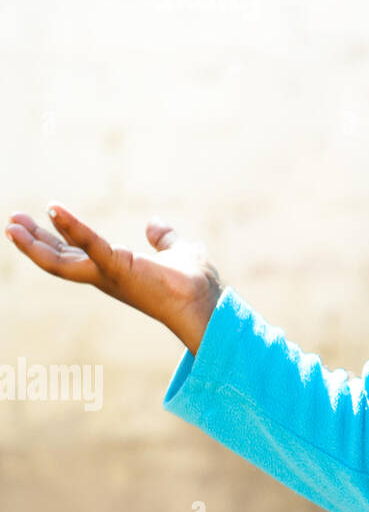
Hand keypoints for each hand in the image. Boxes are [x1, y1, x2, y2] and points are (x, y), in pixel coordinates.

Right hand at [5, 204, 223, 355]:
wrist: (206, 301)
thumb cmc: (194, 283)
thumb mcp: (177, 251)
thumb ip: (164, 239)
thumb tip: (154, 223)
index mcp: (115, 270)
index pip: (77, 253)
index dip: (56, 238)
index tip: (38, 219)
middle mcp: (105, 275)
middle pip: (59, 259)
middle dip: (34, 242)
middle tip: (11, 221)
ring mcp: (109, 274)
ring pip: (60, 260)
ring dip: (35, 242)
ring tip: (13, 224)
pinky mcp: (118, 268)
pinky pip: (90, 244)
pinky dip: (72, 227)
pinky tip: (54, 209)